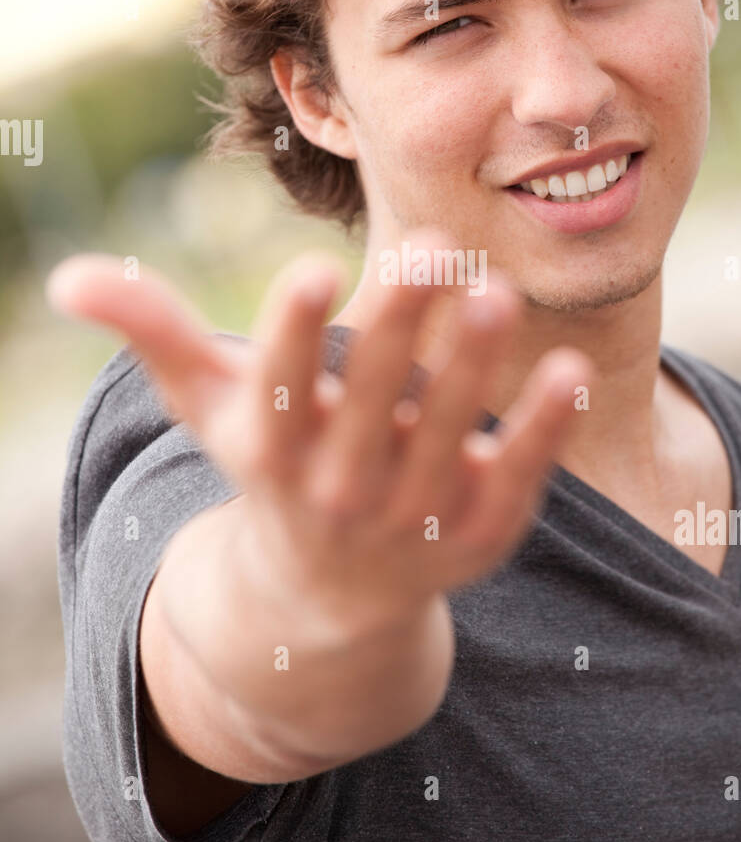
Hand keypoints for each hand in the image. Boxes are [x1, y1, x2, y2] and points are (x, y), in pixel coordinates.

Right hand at [46, 232, 590, 631]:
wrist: (331, 597)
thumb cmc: (272, 466)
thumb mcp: (212, 405)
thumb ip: (153, 332)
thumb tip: (68, 276)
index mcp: (273, 450)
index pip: (280, 391)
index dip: (292, 337)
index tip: (309, 272)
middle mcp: (341, 491)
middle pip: (372, 404)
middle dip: (400, 327)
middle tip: (431, 244)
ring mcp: (415, 520)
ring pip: (448, 440)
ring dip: (474, 371)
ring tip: (498, 292)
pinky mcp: (479, 535)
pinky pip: (516, 481)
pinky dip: (543, 432)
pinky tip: (570, 369)